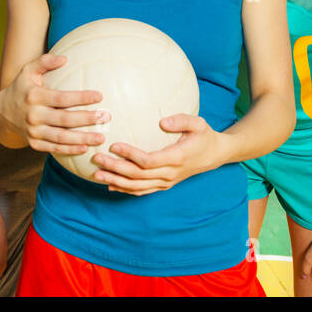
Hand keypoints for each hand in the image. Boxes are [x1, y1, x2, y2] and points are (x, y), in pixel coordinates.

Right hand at [4, 53, 106, 154]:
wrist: (2, 113)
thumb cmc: (21, 88)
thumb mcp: (28, 71)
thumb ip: (44, 62)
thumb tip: (64, 59)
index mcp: (34, 96)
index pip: (62, 98)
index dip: (81, 98)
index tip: (99, 96)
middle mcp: (33, 115)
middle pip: (64, 119)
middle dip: (87, 119)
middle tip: (105, 117)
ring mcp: (33, 132)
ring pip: (61, 137)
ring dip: (83, 138)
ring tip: (101, 136)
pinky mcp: (34, 143)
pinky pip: (54, 148)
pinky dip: (70, 150)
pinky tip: (85, 148)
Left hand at [90, 114, 223, 196]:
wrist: (214, 155)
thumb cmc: (204, 136)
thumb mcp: (198, 123)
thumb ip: (181, 120)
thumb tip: (162, 122)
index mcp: (177, 158)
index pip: (148, 161)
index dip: (130, 155)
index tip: (114, 145)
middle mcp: (170, 174)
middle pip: (138, 176)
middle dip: (115, 168)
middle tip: (97, 158)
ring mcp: (166, 181)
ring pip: (137, 186)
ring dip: (116, 181)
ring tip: (97, 174)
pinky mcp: (164, 184)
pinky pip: (142, 190)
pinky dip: (125, 189)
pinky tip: (110, 185)